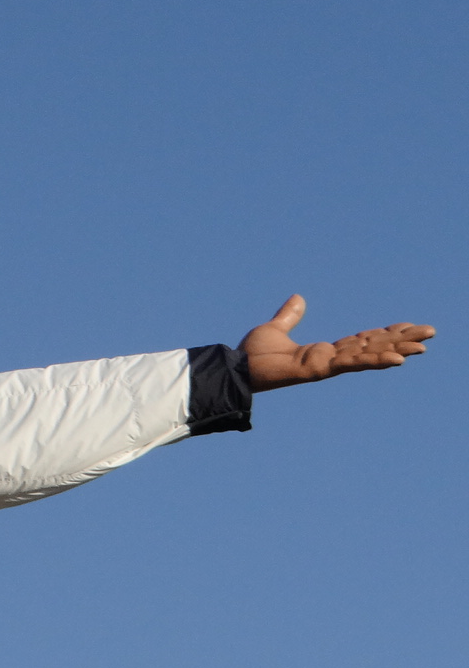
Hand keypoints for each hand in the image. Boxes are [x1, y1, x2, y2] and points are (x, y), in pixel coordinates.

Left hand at [240, 295, 433, 392]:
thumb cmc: (252, 355)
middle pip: (373, 347)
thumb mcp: (275, 329)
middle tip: (429, 333)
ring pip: (369, 355)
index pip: (362, 341)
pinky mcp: (321, 369)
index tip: (407, 326)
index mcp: (323, 351)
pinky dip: (375, 360)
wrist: (236, 369)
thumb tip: (298, 298)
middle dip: (401, 340)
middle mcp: (330, 359)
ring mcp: (327, 365)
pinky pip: (353, 363)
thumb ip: (289, 316)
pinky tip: (398, 359)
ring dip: (397, 350)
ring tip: (423, 347)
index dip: (384, 334)